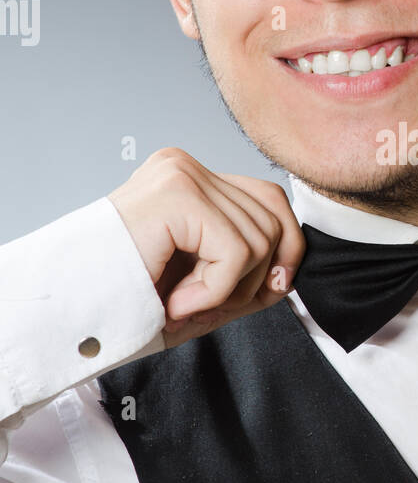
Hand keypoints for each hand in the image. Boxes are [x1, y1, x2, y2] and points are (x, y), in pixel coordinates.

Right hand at [107, 148, 304, 347]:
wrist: (62, 314)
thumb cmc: (120, 303)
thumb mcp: (198, 290)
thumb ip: (246, 276)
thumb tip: (290, 273)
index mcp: (189, 181)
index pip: (269, 201)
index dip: (285, 250)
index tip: (265, 292)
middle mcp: (185, 167)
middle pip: (272, 215)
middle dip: (256, 277)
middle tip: (207, 308)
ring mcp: (180, 174)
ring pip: (259, 238)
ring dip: (227, 291)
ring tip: (180, 305)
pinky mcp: (176, 195)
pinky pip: (235, 250)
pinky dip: (215, 291)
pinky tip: (175, 304)